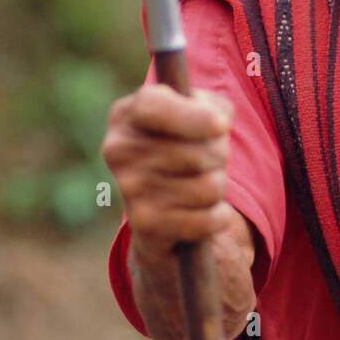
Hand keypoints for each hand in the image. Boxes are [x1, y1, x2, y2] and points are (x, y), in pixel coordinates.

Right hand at [102, 84, 256, 339]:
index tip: (220, 127)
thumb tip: (216, 118)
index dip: (196, 117)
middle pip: (198, 148)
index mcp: (128, 115)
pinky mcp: (146, 231)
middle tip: (211, 166)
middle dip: (220, 158)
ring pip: (207, 183)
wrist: (171, 235)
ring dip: (219, 191)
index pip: (157, 104)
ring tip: (204, 194)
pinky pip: (204, 218)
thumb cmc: (194, 160)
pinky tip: (202, 222)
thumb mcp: (203, 123)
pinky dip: (215, 221)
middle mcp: (119, 152)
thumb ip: (213, 109)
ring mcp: (130, 193)